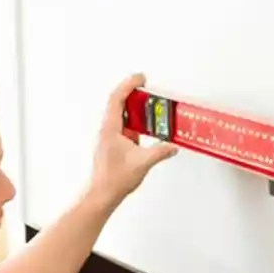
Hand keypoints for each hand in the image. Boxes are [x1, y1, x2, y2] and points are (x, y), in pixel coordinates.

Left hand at [88, 73, 178, 203]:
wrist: (101, 194)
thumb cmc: (113, 179)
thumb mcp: (143, 163)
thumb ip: (160, 152)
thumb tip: (172, 146)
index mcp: (110, 128)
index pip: (117, 98)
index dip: (129, 84)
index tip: (140, 78)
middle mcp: (107, 130)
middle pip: (118, 104)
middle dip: (134, 96)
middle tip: (148, 92)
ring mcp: (108, 138)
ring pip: (121, 117)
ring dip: (135, 112)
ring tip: (151, 113)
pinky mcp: (111, 146)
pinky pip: (124, 129)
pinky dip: (135, 126)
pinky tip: (145, 133)